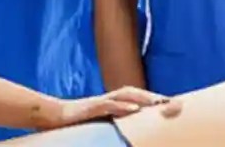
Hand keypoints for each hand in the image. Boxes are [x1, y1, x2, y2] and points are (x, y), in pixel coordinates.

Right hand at [54, 86, 181, 128]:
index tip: (171, 104)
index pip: (137, 98)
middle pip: (135, 94)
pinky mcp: (91, 107)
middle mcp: (109, 99)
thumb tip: (129, 129)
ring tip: (159, 102)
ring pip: (126, 96)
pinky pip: (109, 105)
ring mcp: (100, 101)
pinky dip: (123, 106)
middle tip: (172, 102)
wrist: (52, 117)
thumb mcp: (99, 124)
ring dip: (144, 98)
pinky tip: (135, 109)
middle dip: (154, 97)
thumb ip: (113, 123)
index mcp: (112, 103)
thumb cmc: (77, 122)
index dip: (153, 99)